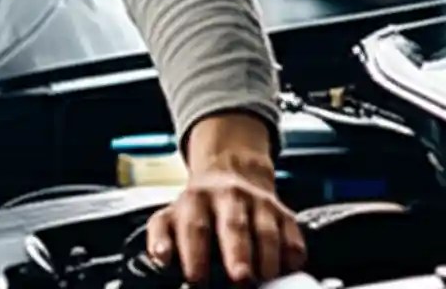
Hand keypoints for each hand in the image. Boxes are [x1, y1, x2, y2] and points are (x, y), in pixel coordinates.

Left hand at [145, 112, 306, 283]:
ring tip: (263, 280)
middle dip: (238, 254)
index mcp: (196, 200)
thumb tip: (160, 258)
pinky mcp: (284, 213)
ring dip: (267, 259)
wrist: (230, 175)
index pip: (194, 227)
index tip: (196, 279)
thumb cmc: (196, 209)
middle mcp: (228, 197)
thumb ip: (159, 237)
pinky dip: (291, 257)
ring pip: (266, 232)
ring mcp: (259, 203)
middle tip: (240, 278)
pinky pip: (293, 237)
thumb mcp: (170, 216)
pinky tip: (285, 271)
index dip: (195, 255)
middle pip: (234, 226)